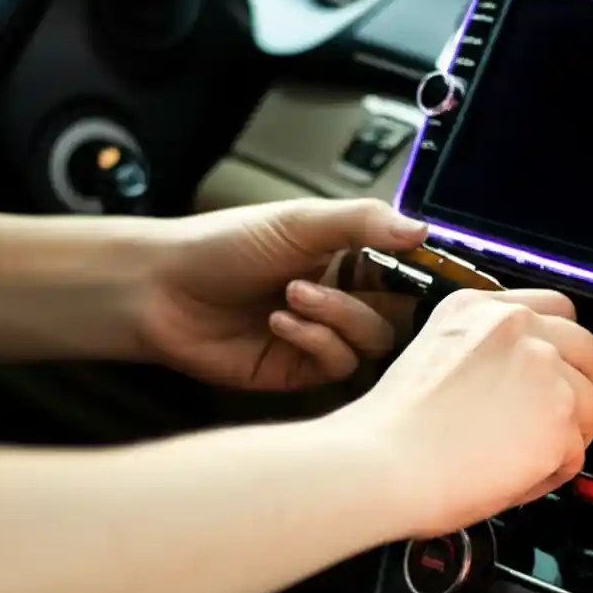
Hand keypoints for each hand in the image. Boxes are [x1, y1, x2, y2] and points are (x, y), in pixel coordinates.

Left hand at [139, 198, 427, 390]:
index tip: (431, 268)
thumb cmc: (223, 246)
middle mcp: (343, 298)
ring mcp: (324, 337)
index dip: (423, 273)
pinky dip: (316, 340)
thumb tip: (421, 230)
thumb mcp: (300, 220)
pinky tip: (280, 322)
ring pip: (374, 342)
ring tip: (294, 295)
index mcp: (349, 257)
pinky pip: (339, 365)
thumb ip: (364, 222)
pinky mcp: (301, 372)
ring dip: (340, 317)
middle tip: (354, 282)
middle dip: (384, 300)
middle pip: (402, 313)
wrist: (161, 289)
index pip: (408, 269)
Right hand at [340, 289, 592, 537]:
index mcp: (481, 309)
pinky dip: (550, 474)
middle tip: (548, 421)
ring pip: (589, 406)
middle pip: (586, 348)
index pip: (555, 307)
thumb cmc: (392, 429)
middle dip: (577, 387)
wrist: (382, 463)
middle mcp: (517, 327)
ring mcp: (543, 369)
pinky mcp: (557, 417)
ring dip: (564, 437)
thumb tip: (517, 379)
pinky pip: (575, 454)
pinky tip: (512, 478)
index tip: (550, 372)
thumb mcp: (435, 352)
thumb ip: (485, 351)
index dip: (558, 347)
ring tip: (518, 459)